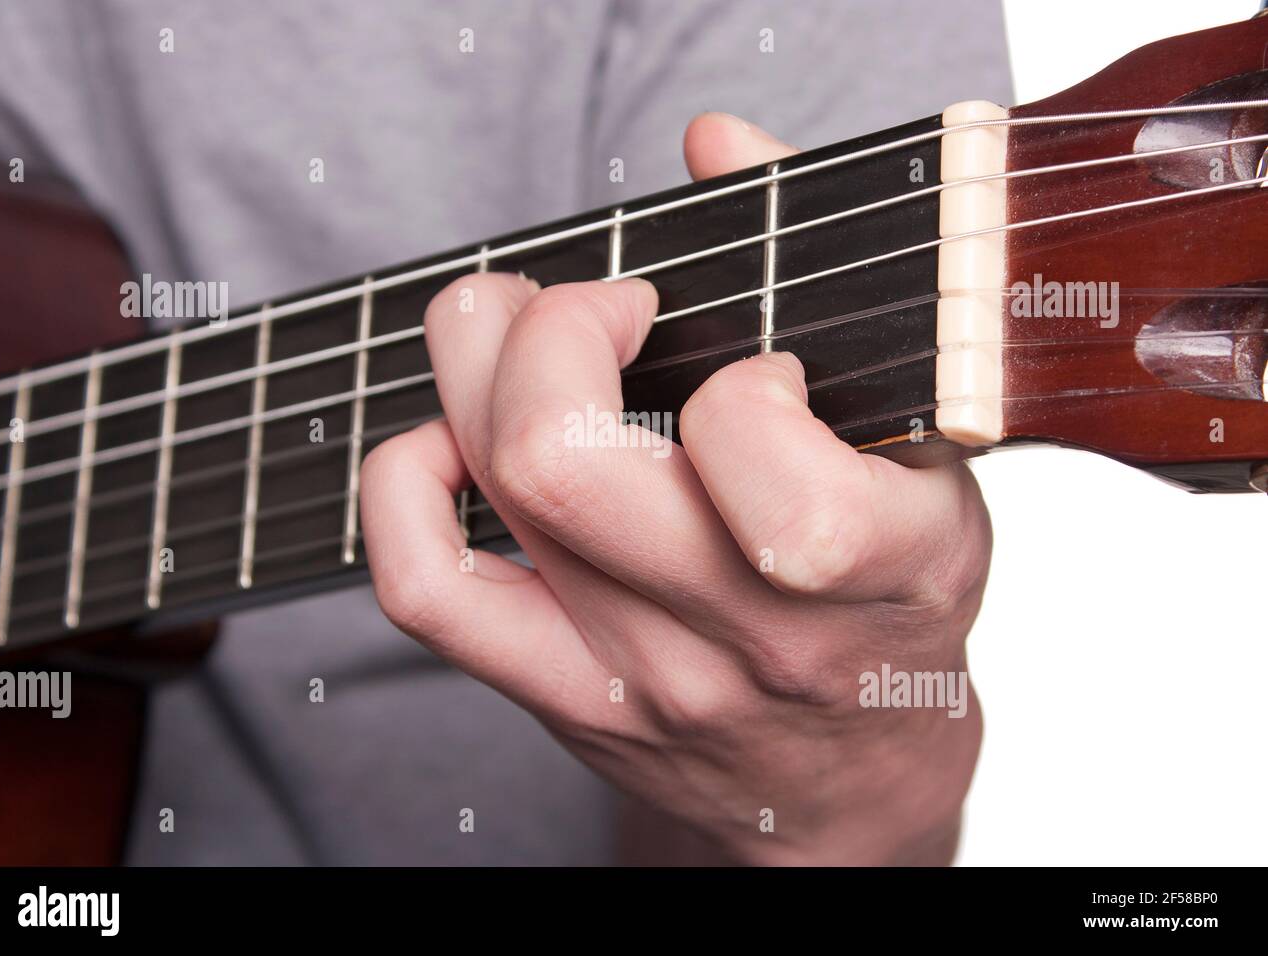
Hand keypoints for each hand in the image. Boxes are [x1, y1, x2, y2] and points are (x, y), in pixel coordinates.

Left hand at [360, 114, 991, 864]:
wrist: (853, 789)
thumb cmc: (898, 609)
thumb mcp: (931, 454)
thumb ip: (836, 284)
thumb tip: (717, 146)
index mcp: (875, 563)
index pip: (753, 440)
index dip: (735, 365)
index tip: (755, 362)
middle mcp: (746, 631)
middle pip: (560, 454)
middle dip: (550, 323)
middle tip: (595, 305)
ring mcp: (643, 674)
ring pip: (497, 490)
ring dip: (474, 364)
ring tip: (513, 333)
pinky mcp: (567, 698)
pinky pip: (430, 588)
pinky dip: (404, 484)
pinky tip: (450, 441)